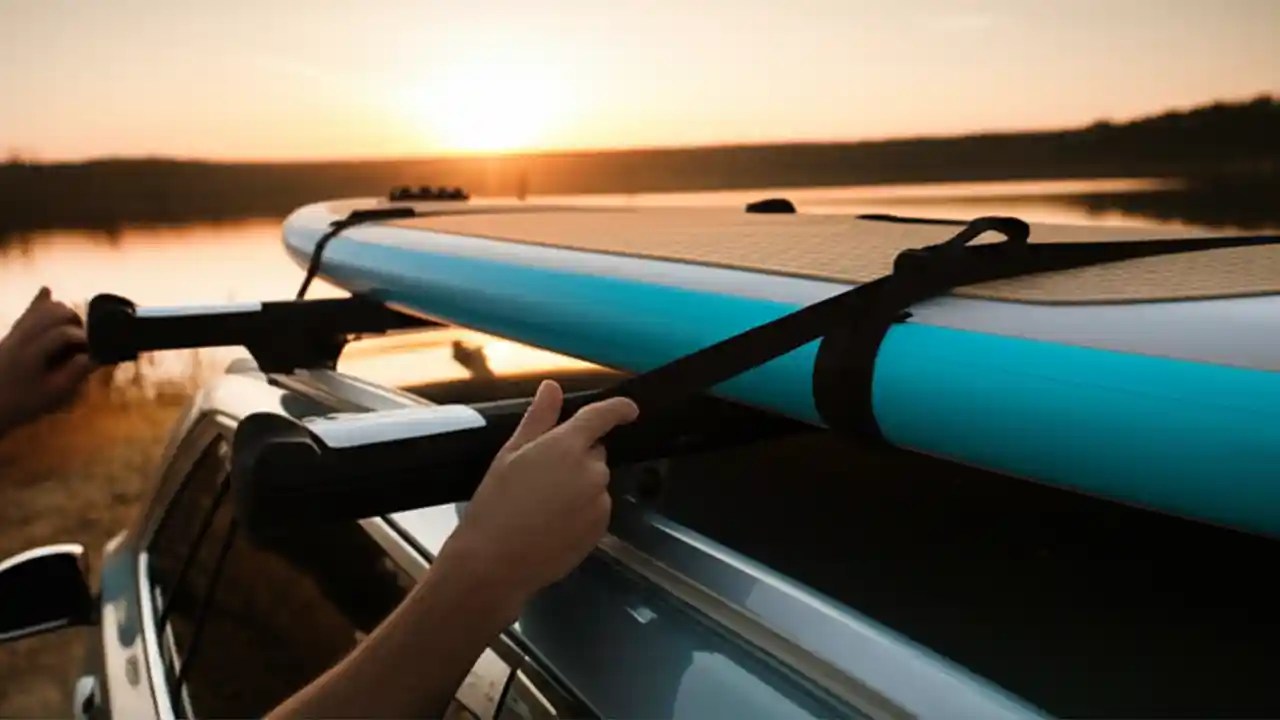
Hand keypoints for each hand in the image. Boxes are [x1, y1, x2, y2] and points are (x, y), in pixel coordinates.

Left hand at [0, 287, 94, 434]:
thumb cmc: (19, 404)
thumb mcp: (51, 394)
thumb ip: (75, 373)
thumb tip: (97, 356)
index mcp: (32, 351)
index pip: (65, 333)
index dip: (86, 340)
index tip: (96, 354)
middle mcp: (22, 336)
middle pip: (55, 313)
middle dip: (76, 322)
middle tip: (86, 342)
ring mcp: (14, 334)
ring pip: (42, 309)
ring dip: (63, 313)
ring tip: (75, 330)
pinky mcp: (10, 337)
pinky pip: (26, 313)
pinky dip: (39, 302)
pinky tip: (46, 291)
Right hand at [436, 380, 638, 615]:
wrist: (496, 562)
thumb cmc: (496, 504)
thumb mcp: (510, 455)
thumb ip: (538, 419)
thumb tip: (553, 387)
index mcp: (568, 446)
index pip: (603, 416)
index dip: (619, 408)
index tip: (629, 409)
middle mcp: (592, 471)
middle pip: (594, 452)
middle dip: (576, 456)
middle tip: (541, 475)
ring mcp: (600, 501)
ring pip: (595, 482)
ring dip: (579, 486)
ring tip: (543, 506)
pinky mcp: (600, 528)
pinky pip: (596, 508)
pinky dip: (581, 511)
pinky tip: (553, 525)